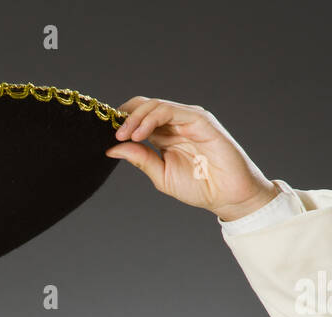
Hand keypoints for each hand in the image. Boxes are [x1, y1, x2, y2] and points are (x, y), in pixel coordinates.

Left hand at [106, 97, 279, 220]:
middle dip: (124, 117)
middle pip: (143, 106)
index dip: (120, 122)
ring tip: (123, 135)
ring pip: (154, 105)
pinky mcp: (200, 120)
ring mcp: (188, 119)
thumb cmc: (200, 187)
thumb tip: (112, 149)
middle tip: (111, 134)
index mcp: (165, 134)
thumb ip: (140, 159)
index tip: (104, 135)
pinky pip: (171, 110)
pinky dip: (151, 119)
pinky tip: (139, 135)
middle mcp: (175, 123)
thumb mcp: (161, 175)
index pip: (138, 117)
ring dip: (135, 118)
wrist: (227, 196)